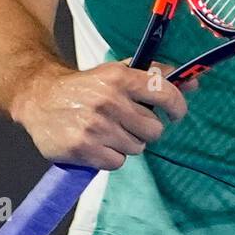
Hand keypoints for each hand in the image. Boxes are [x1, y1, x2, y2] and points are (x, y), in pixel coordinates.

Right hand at [13, 58, 197, 168]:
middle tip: (126, 122)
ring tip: (107, 132)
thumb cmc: (86, 86)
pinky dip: (110, 157)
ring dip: (126, 143)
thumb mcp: (118, 72)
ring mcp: (94, 126)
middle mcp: (108, 100)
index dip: (177, 106)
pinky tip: (96, 144)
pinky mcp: (82, 148)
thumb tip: (194, 81)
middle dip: (144, 129)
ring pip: (136, 148)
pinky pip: (117, 163)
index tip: (175, 114)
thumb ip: (155, 74)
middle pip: (153, 130)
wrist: (39, 97)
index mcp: (119, 78)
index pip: (164, 92)